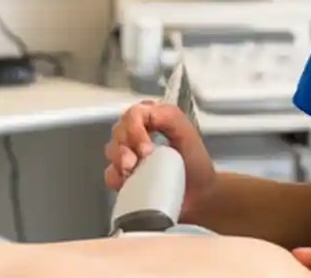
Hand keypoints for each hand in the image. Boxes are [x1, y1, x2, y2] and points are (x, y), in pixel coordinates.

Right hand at [103, 99, 216, 221]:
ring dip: (120, 161)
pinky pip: (110, 173)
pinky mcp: (126, 176)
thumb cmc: (196, 165)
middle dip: (125, 146)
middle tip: (139, 160)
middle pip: (118, 131)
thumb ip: (169, 116)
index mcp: (152, 119)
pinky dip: (116, 177)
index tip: (147, 149)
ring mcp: (131, 155)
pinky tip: (128, 181)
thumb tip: (148, 114)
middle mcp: (138, 134)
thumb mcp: (187, 132)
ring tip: (133, 171)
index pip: (132, 115)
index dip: (134, 130)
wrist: (199, 196)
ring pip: (112, 150)